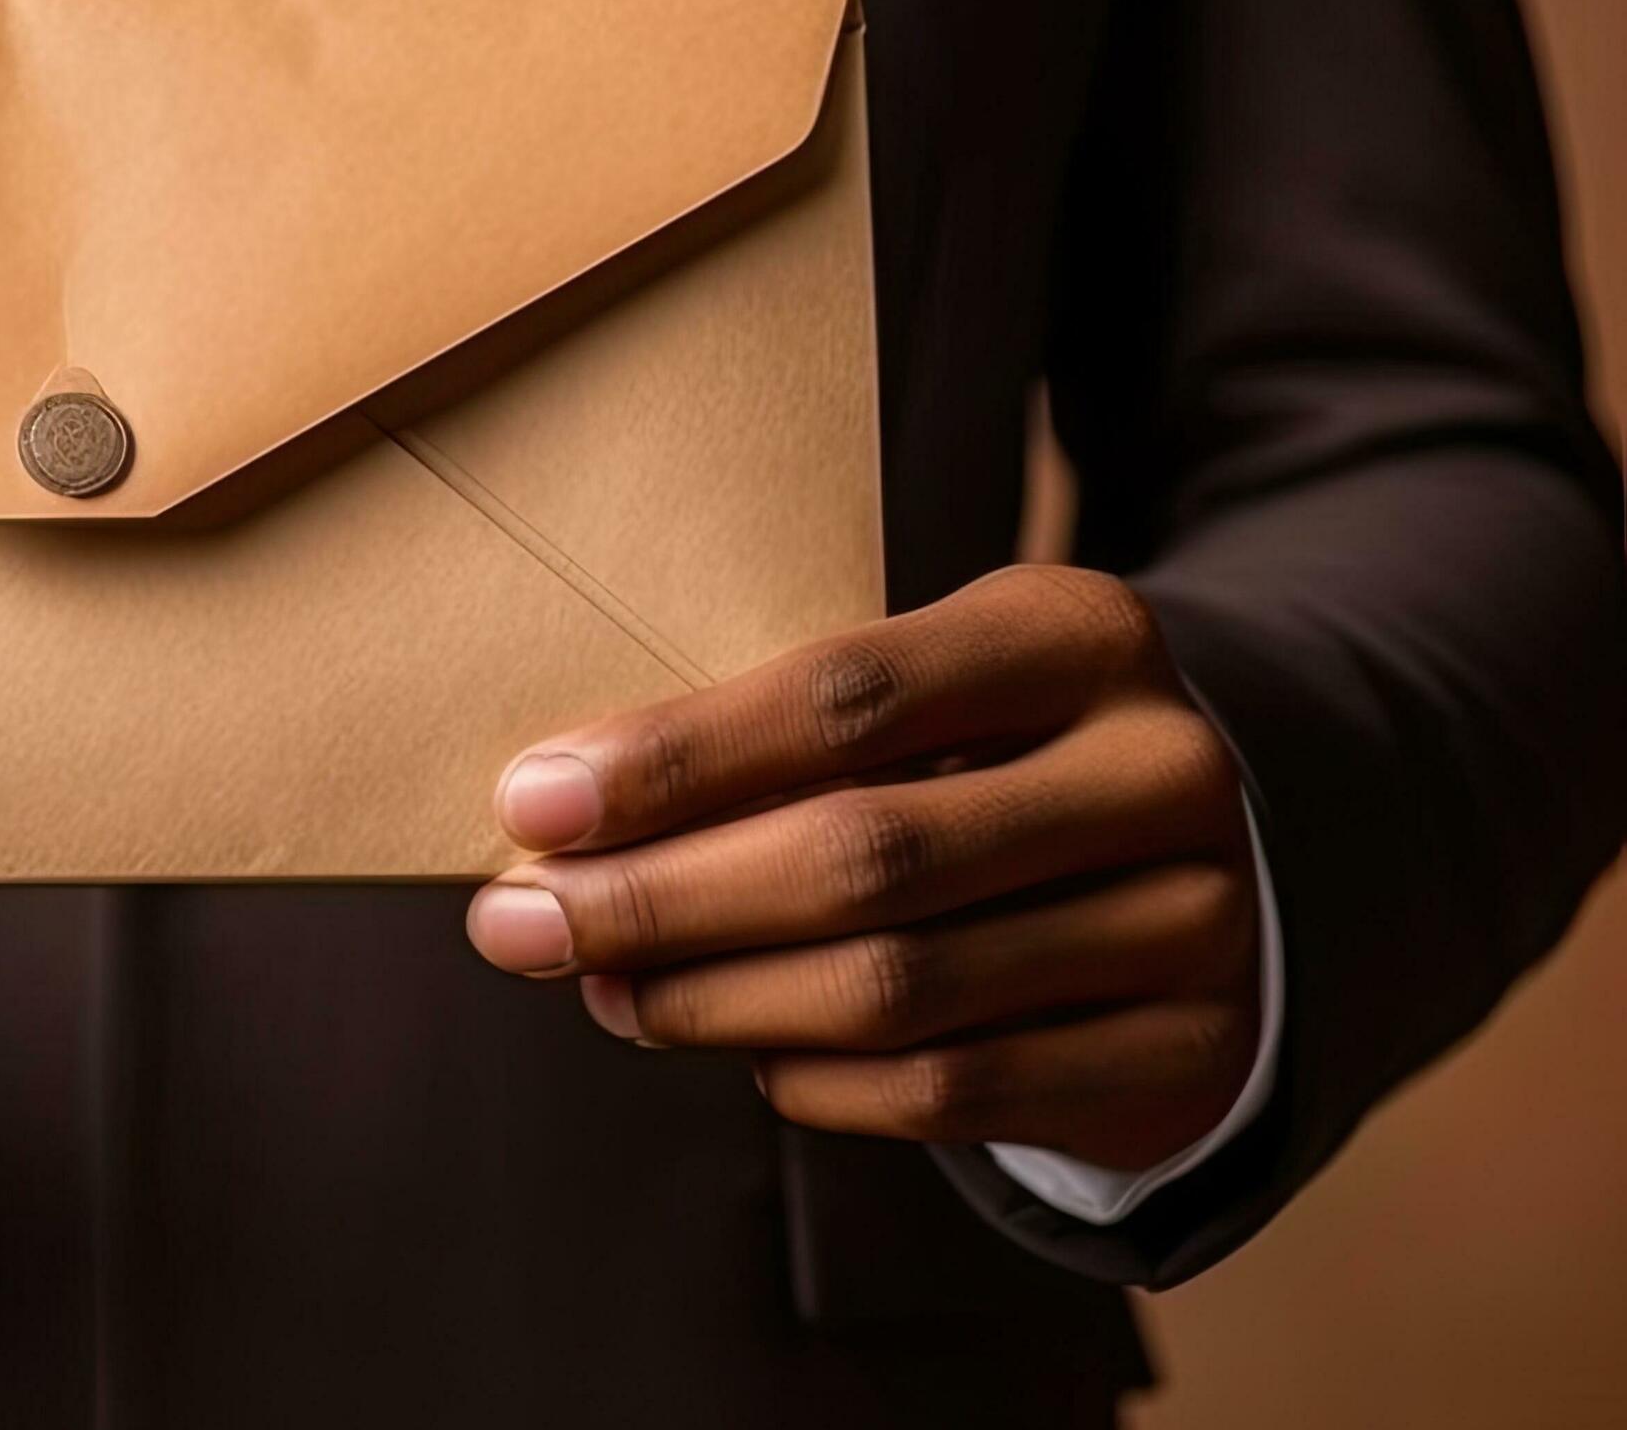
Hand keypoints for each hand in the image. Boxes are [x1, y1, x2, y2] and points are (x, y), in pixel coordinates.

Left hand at [466, 566, 1259, 1169]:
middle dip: (659, 900)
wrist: (1209, 855)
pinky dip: (811, 1079)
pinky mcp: (1188, 1054)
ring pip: (897, 991)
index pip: (846, 697)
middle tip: (519, 923)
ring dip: (711, 1000)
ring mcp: (1195, 922)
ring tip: (604, 988)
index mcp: (1077, 634)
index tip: (530, 803)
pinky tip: (736, 1048)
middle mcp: (1159, 770)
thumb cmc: (993, 752)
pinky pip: (951, 1093)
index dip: (673, 760)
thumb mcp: (928, 691)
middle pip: (863, 856)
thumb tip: (555, 825)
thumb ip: (776, 738)